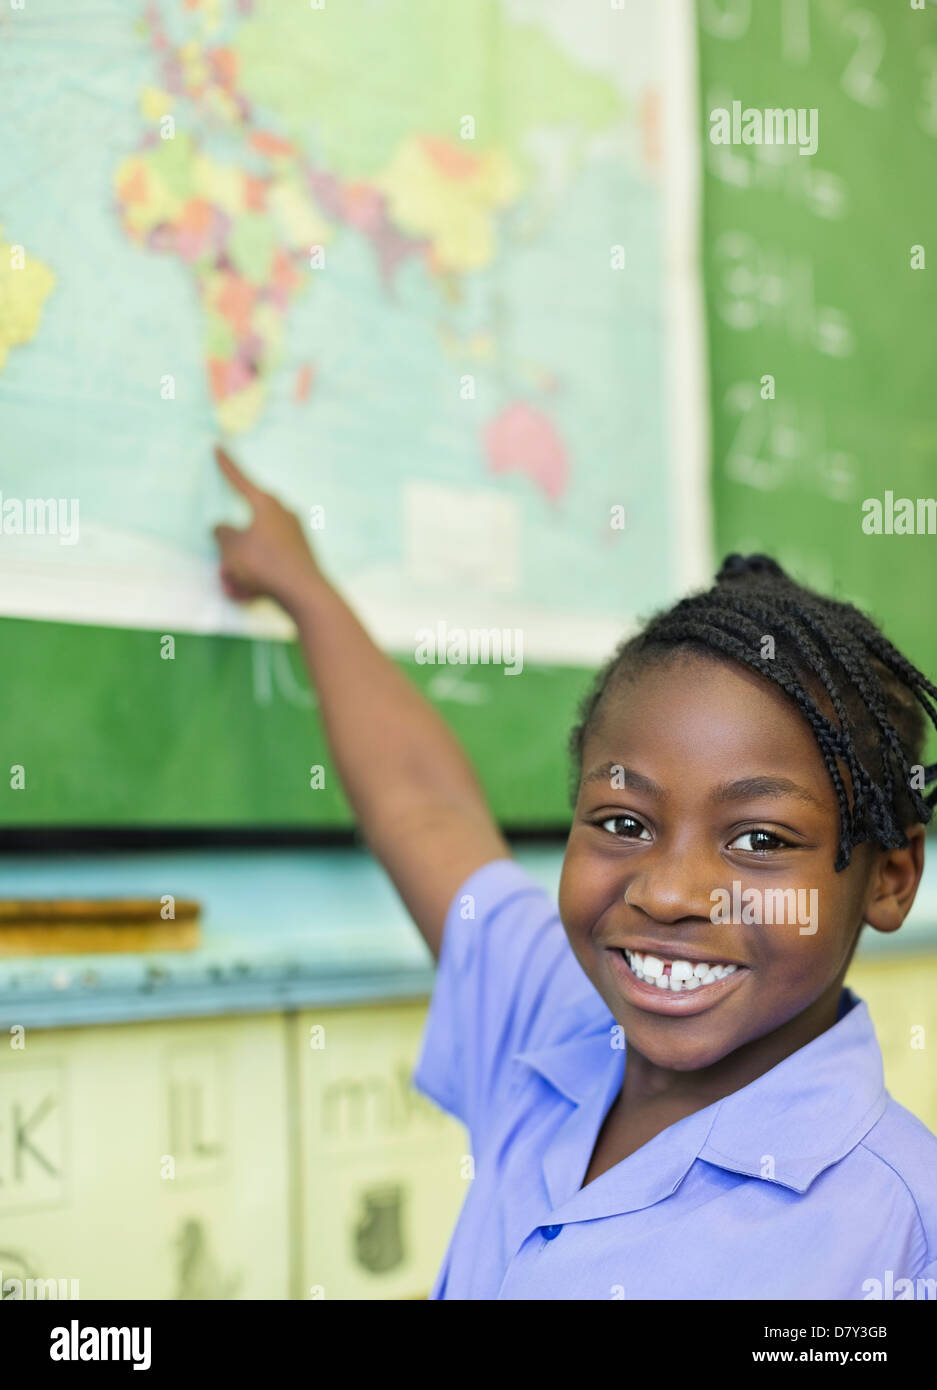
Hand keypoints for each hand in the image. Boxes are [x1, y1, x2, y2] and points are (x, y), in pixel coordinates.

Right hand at [213, 445, 324, 612]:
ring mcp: (294, 535)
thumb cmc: (264, 564)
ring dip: (242, 570)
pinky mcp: (299, 556)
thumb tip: (223, 527)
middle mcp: (283, 514)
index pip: (241, 479)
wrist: (304, 593)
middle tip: (228, 572)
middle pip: (246, 528)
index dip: (227, 465)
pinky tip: (252, 594)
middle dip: (232, 552)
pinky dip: (257, 579)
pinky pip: (269, 565)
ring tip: (238, 588)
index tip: (218, 447)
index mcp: (266, 504)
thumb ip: (222, 533)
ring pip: (255, 551)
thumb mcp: (232, 548)